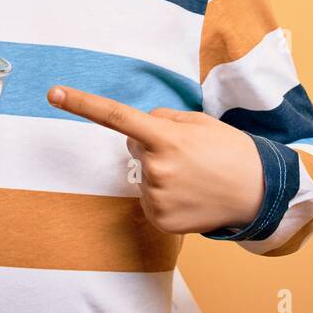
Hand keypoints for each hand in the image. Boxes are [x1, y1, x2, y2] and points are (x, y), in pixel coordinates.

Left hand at [46, 86, 263, 234]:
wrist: (259, 192)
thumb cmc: (230, 150)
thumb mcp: (199, 122)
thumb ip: (163, 120)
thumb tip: (137, 132)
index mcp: (165, 137)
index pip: (115, 116)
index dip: (81, 103)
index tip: (53, 92)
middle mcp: (156, 168)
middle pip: (135, 147)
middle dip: (154, 145)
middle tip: (190, 153)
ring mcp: (157, 197)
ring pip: (143, 174)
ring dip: (161, 172)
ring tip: (195, 175)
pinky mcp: (159, 220)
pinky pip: (150, 199)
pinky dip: (165, 195)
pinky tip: (190, 195)